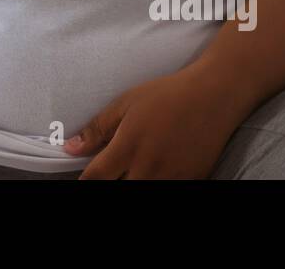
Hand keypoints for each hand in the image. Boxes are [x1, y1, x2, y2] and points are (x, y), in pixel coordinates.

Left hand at [64, 64, 246, 178]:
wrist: (214, 95)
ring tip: (134, 167)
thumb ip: (98, 128)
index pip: (95, 178)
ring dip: (133, 181)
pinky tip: (155, 169)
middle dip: (111, 181)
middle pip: (117, 189)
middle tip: (113, 169)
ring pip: (141, 191)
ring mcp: (171, 178)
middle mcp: (148, 168)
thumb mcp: (126, 103)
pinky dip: (156, 181)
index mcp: (128, 147)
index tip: (85, 177)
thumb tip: (70, 148)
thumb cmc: (167, 94)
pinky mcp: (191, 181)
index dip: (86, 180)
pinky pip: (167, 190)